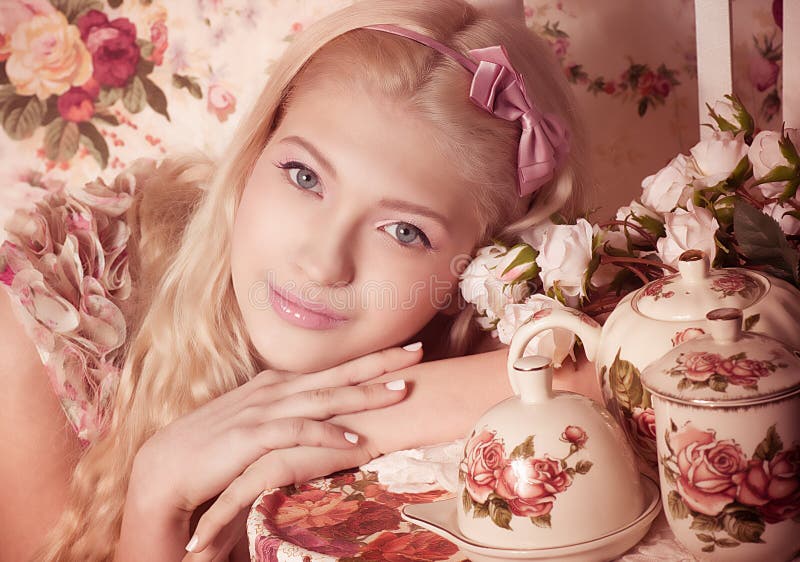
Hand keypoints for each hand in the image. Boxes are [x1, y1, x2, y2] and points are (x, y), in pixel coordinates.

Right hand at [129, 345, 420, 548]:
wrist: (167, 466)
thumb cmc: (213, 446)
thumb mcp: (253, 420)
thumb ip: (284, 412)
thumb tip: (314, 410)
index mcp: (276, 384)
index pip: (330, 365)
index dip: (368, 356)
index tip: (403, 348)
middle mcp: (274, 390)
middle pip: (336, 372)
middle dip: (378, 361)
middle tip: (417, 351)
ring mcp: (263, 411)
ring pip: (324, 397)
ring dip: (364, 394)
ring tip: (401, 391)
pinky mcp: (252, 436)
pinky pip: (298, 433)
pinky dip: (329, 436)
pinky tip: (356, 443)